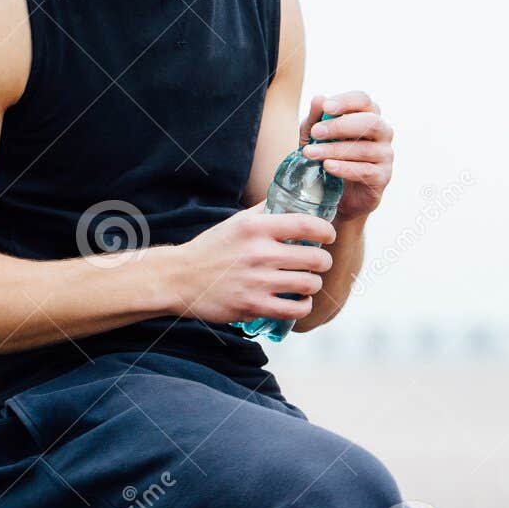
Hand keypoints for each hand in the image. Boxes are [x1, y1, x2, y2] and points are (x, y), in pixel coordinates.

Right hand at [165, 202, 335, 324]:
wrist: (180, 278)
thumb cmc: (211, 248)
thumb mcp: (236, 222)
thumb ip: (265, 211)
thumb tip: (290, 198)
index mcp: (256, 227)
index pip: (306, 225)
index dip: (326, 231)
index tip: (329, 235)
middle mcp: (259, 253)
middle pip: (315, 258)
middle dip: (324, 261)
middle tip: (320, 262)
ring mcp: (257, 281)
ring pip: (309, 284)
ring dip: (314, 284)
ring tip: (309, 281)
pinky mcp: (253, 306)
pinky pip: (295, 309)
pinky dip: (304, 306)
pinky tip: (301, 301)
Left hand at [300, 90, 392, 222]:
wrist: (338, 195)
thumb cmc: (329, 157)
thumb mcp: (315, 137)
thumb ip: (316, 118)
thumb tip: (318, 98)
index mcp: (368, 115)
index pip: (364, 100)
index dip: (346, 101)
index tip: (326, 107)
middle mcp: (382, 133)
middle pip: (370, 122)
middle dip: (341, 126)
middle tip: (316, 132)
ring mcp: (385, 155)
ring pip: (364, 149)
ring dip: (334, 150)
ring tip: (310, 153)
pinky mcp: (382, 177)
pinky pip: (365, 170)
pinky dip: (344, 167)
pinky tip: (327, 166)